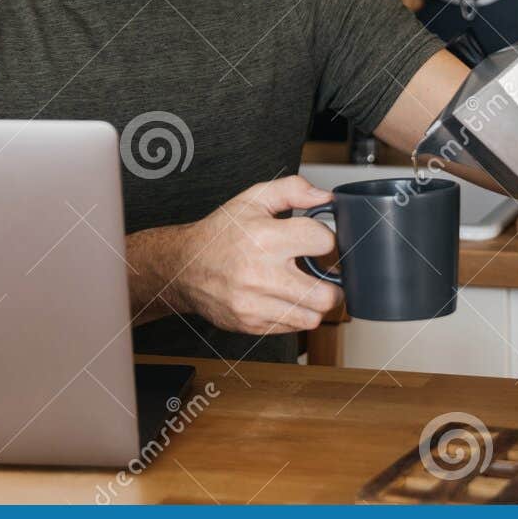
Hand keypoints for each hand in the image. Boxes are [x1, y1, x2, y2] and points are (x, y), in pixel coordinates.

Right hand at [167, 176, 343, 334]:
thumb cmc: (220, 234)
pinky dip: (295, 315)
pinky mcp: (251, 325)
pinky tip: (285, 298)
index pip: (323, 242)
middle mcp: (260, 274)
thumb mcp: (252, 200)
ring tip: (306, 288)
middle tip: (326, 274)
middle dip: (333, 284)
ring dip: (316, 303)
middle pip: (326, 294)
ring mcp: (255, 305)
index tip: (319, 241)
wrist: (184, 267)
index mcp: (265, 238)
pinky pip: (291, 328)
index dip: (328, 239)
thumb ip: (292, 190)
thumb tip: (324, 197)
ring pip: (312, 317)